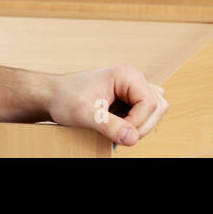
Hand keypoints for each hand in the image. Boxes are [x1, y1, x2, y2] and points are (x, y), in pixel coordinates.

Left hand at [45, 65, 168, 146]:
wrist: (54, 96)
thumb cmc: (66, 98)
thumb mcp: (85, 115)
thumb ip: (109, 126)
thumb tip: (132, 139)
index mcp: (127, 75)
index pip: (150, 103)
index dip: (138, 123)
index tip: (118, 135)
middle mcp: (134, 78)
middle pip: (158, 106)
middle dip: (142, 126)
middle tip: (119, 136)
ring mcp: (134, 87)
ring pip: (156, 109)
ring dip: (141, 125)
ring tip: (118, 131)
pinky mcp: (130, 97)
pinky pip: (146, 112)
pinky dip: (137, 123)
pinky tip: (118, 127)